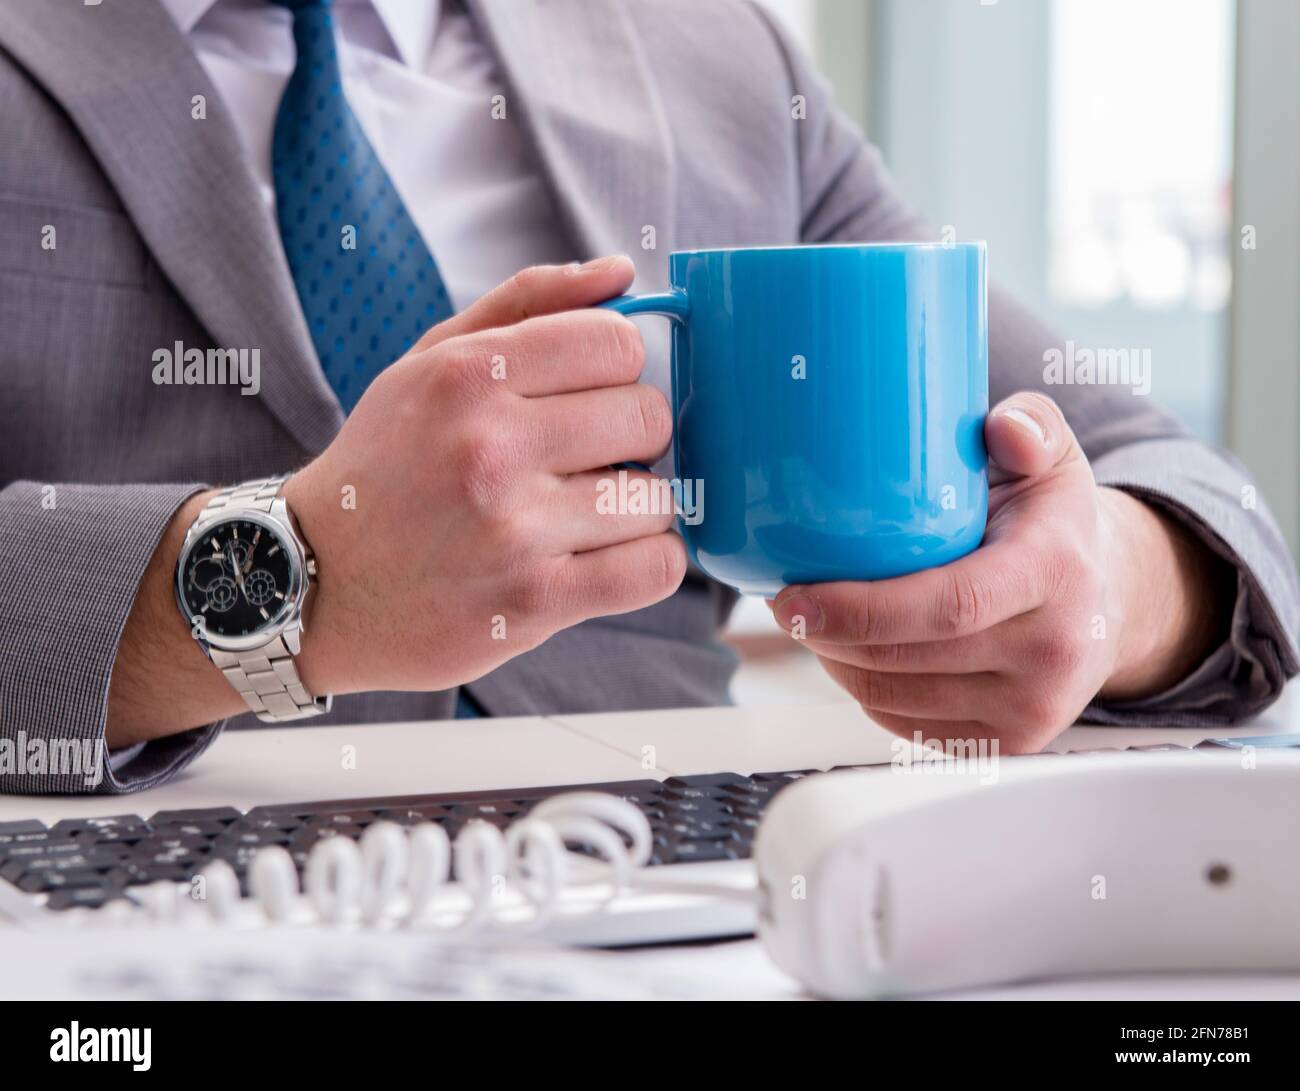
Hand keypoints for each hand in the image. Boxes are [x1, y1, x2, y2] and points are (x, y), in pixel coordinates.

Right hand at [283, 256, 686, 697]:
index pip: (615, 343)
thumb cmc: (386, 467)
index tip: (598, 393)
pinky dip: (650, 561)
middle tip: (597, 457)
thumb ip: (528, 303)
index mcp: (467, 375)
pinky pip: (654, 570)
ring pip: (657, 499)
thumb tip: (622, 271)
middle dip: (635, 437)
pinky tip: (612, 556)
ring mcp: (514, 531)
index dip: (622, 369)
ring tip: (590, 514)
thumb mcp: (429, 363)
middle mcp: (490, 447)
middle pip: (647, 417)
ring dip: (638, 508)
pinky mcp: (533, 602)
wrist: (313, 584)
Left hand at [771, 391, 1230, 752]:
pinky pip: (907, 725)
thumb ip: (1029, 426)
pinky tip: (856, 654)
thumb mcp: (1052, 457)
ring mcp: (1033, 708)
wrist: (1108, 602)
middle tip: (787, 604)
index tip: (796, 596)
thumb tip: (1002, 428)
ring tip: (815, 624)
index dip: (861, 608)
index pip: (949, 604)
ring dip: (838, 663)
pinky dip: (865, 691)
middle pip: (909, 656)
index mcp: (1056, 573)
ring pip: (896, 697)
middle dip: (830, 635)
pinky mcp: (1009, 744)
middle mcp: (1054, 652)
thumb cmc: (1056, 523)